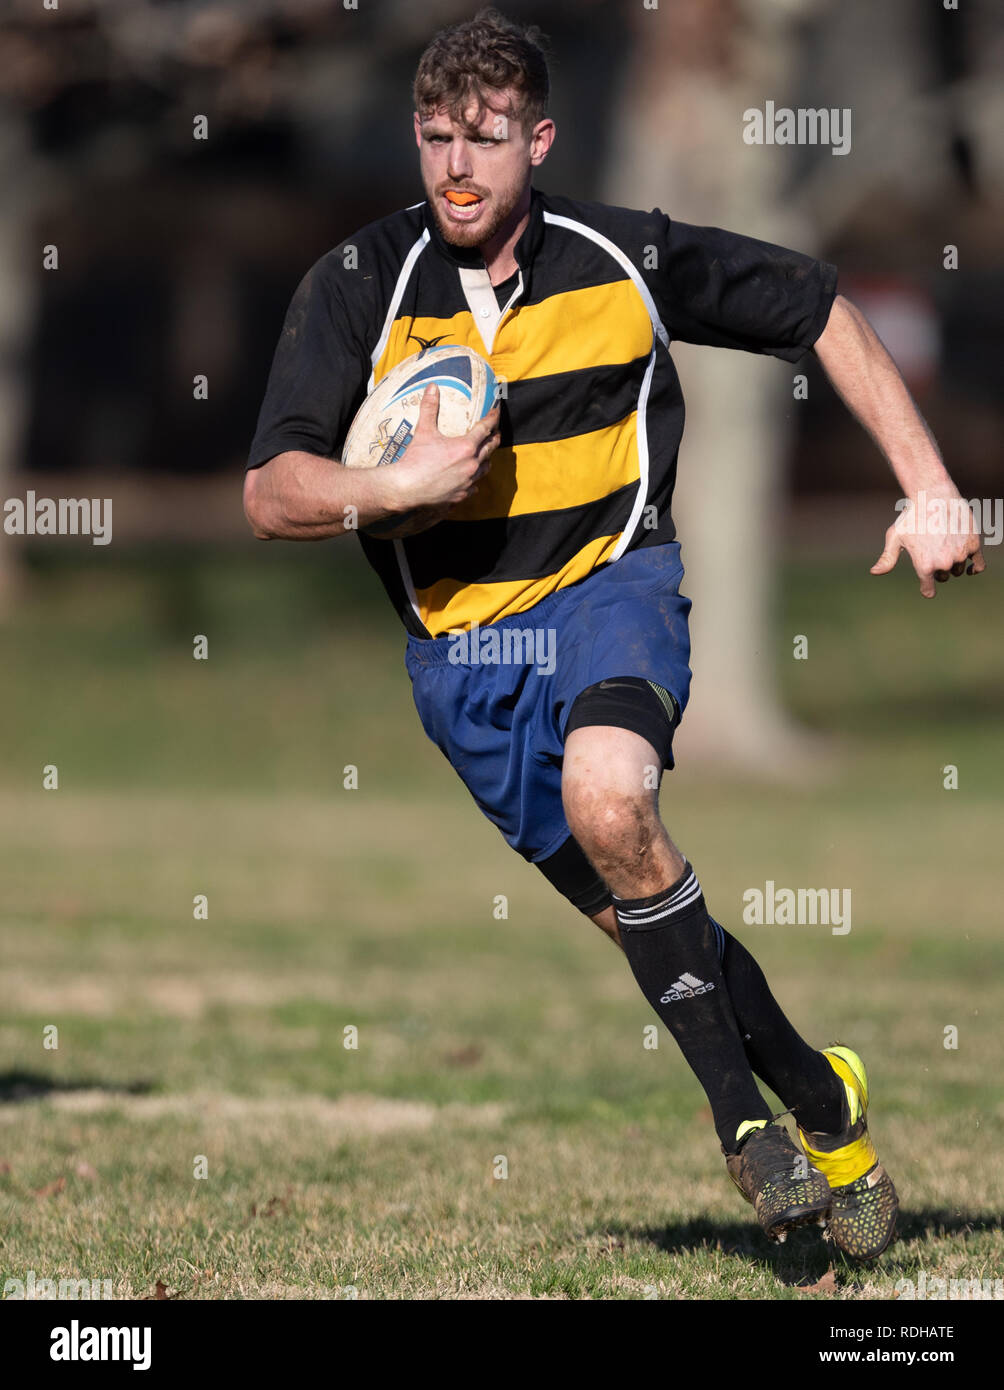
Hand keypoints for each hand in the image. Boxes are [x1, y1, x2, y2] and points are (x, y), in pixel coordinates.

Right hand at [383, 384, 500, 513]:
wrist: (405, 488)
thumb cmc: (414, 460)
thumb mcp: (423, 431)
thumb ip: (429, 408)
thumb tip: (432, 387)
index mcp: (466, 447)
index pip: (485, 428)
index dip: (492, 419)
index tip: (496, 413)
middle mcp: (471, 465)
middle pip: (490, 448)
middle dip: (494, 438)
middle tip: (496, 432)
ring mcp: (468, 482)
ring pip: (485, 468)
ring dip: (487, 459)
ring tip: (486, 455)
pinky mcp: (461, 495)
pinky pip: (474, 487)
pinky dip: (474, 481)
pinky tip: (471, 480)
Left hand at [871, 487, 985, 597]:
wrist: (934, 495)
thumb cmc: (911, 516)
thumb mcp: (895, 537)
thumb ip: (887, 558)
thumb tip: (874, 572)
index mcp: (924, 566)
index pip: (928, 590)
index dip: (927, 588)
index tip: (927, 587)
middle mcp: (943, 563)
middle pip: (943, 577)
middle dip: (938, 570)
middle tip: (933, 552)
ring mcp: (960, 555)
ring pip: (959, 570)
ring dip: (953, 564)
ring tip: (945, 547)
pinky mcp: (974, 545)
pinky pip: (979, 565)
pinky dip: (975, 568)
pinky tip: (971, 568)